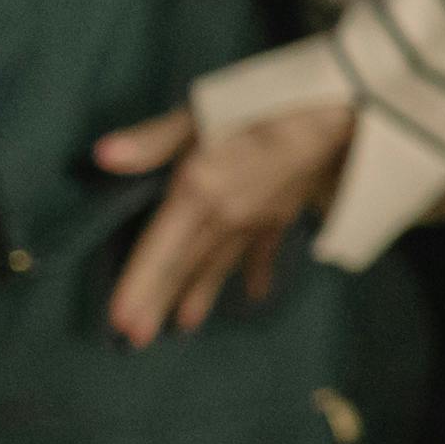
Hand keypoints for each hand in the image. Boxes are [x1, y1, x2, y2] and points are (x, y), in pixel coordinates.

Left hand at [95, 102, 349, 342]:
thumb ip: (154, 140)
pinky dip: (259, 272)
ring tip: (184, 326)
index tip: (120, 324)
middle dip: (160, 303)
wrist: (342, 113)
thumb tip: (102, 156)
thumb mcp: (203, 112)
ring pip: (220, 264)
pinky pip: (266, 251)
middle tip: (138, 340)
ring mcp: (256, 219)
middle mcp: (224, 217)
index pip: (159, 250)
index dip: (138, 286)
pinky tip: (257, 294)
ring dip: (200, 295)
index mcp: (197, 193)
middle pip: (185, 266)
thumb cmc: (268, 104)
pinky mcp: (283, 212)